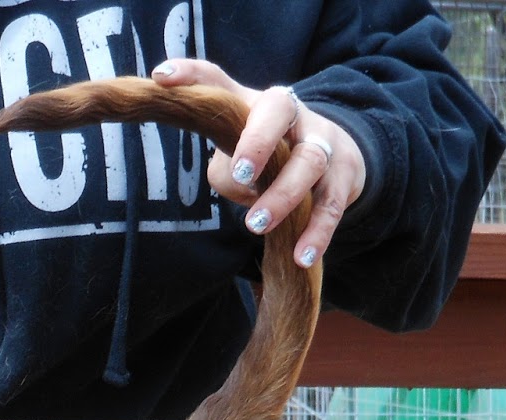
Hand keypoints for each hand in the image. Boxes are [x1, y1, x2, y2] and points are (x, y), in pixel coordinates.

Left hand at [152, 58, 366, 268]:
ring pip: (309, 163)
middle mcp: (295, 116)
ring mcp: (324, 145)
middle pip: (280, 113)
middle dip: (258, 142)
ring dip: (283, 196)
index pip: (221, 80)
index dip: (192, 76)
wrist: (333, 154)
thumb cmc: (266, 151)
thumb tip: (237, 180)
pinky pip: (331, 207)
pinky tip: (301, 257)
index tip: (162, 82)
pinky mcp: (344, 180)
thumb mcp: (235, 147)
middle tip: (238, 176)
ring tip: (256, 226)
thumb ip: (224, 167)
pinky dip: (317, 233)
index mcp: (258, 103)